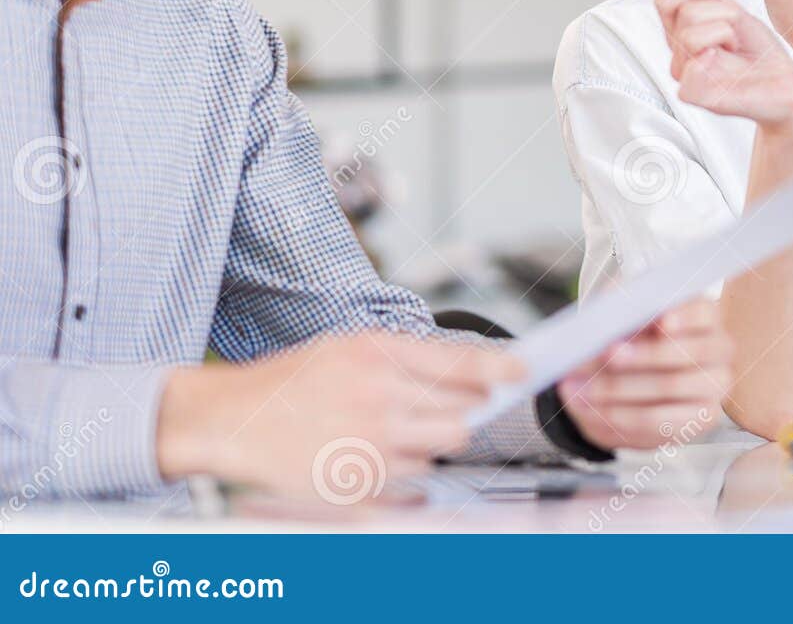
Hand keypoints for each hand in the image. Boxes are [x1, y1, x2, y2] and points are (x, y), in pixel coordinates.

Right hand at [157, 332, 523, 500]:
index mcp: (378, 355)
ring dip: (431, 440)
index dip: (501, 371)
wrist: (233, 419)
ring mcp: (370, 444)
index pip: (462, 365)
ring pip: (441, 448)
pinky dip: (405, 467)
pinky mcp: (359, 482)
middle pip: (462, 415)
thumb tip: (470, 372)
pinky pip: (414, 478)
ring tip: (392, 429)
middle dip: (461, 411)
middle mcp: (379, 398)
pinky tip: (374, 451)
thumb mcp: (351, 346)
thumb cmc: (294, 380)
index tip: (524, 373)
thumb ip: (410, 357)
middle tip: (440, 407)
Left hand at [557, 298, 731, 449]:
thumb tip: (609, 319)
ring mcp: (714, 386)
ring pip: (669, 387)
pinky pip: (658, 420)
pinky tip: (589, 406)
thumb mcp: (623, 315)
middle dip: (643, 355)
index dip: (685, 317)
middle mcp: (719, 349)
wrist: (627, 384)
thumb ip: (620, 312)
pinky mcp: (702, 419)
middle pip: (687, 353)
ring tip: (580, 385)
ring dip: (619, 387)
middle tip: (606, 353)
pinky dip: (618, 413)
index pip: (703, 313)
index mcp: (705, 315)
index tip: (662, 320)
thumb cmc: (629, 338)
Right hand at [654, 0, 792, 127]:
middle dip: (721, 12)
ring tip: (736, 48)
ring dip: (725, 33)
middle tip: (735, 30)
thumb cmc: (760, 54)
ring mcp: (687, 75)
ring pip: (689, 36)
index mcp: (683, 32)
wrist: (784, 85)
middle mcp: (680, 52)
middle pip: (683, 11)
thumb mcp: (734, 13)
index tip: (719, 0)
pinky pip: (687, 73)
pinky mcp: (696, 96)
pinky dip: (709, 61)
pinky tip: (727, 63)